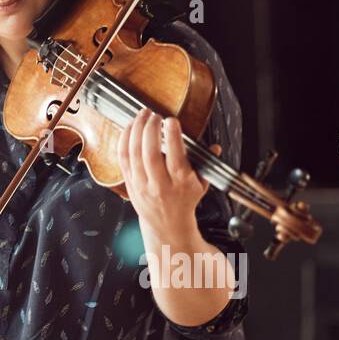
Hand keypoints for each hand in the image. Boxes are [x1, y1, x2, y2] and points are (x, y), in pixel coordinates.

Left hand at [114, 108, 220, 246]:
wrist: (167, 225)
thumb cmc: (185, 200)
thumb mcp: (201, 185)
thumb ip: (206, 164)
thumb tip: (216, 147)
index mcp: (181, 182)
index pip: (175, 157)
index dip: (172, 136)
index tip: (171, 120)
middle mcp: (160, 184)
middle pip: (150, 154)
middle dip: (150, 129)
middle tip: (154, 115)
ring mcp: (142, 184)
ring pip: (133, 153)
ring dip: (136, 130)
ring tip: (143, 114)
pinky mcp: (129, 183)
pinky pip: (122, 158)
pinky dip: (124, 139)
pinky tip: (130, 127)